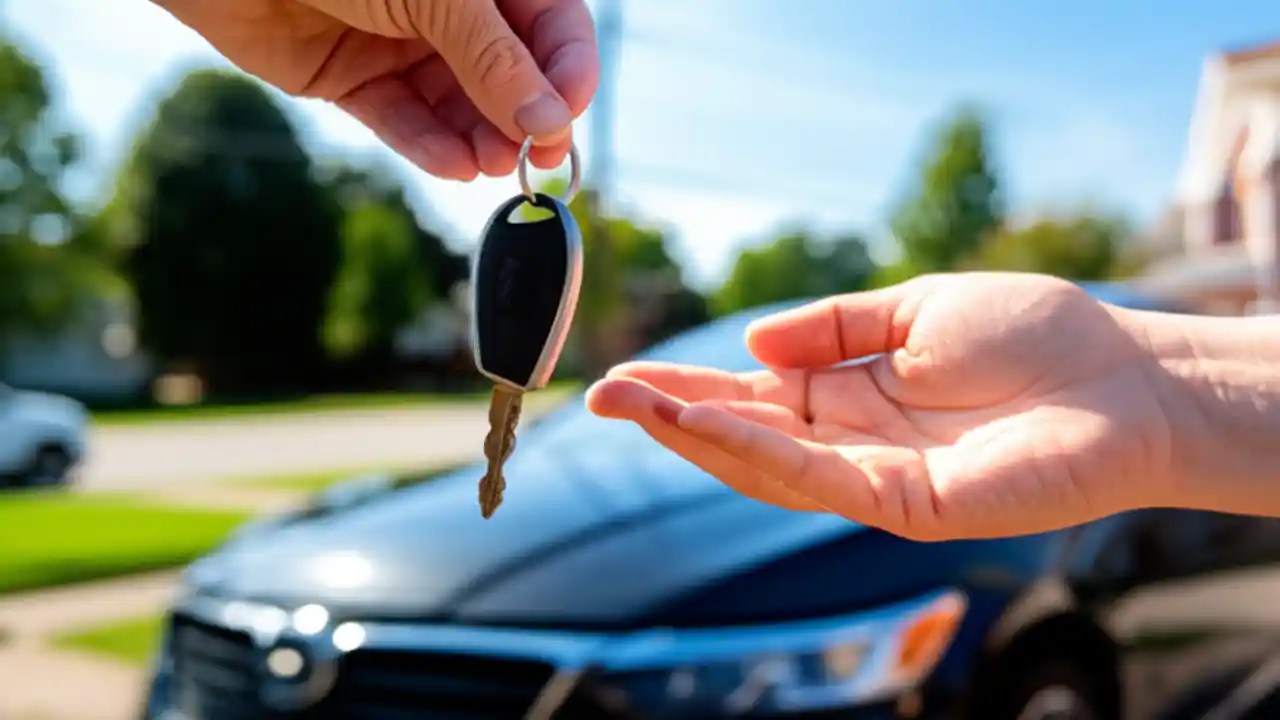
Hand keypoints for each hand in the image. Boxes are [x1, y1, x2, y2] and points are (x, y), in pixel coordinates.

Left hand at [156, 0, 598, 180]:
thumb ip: (494, 59)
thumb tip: (550, 122)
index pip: (553, 25)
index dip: (568, 72)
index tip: (566, 118)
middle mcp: (449, 7)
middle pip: (510, 73)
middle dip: (523, 117)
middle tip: (534, 160)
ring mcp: (400, 42)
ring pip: (458, 104)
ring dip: (480, 138)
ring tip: (491, 166)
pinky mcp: (351, 77)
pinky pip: (402, 119)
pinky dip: (428, 145)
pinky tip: (454, 166)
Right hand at [587, 273, 1179, 540]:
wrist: (1128, 378)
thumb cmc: (1038, 337)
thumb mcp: (917, 307)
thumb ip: (834, 327)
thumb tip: (751, 344)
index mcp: (853, 393)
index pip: (753, 395)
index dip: (688, 389)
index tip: (625, 379)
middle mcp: (854, 440)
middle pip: (745, 436)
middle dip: (671, 419)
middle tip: (600, 398)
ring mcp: (876, 478)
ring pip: (767, 465)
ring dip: (697, 438)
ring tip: (634, 408)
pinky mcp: (908, 506)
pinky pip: (817, 481)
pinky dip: (756, 454)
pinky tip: (706, 426)